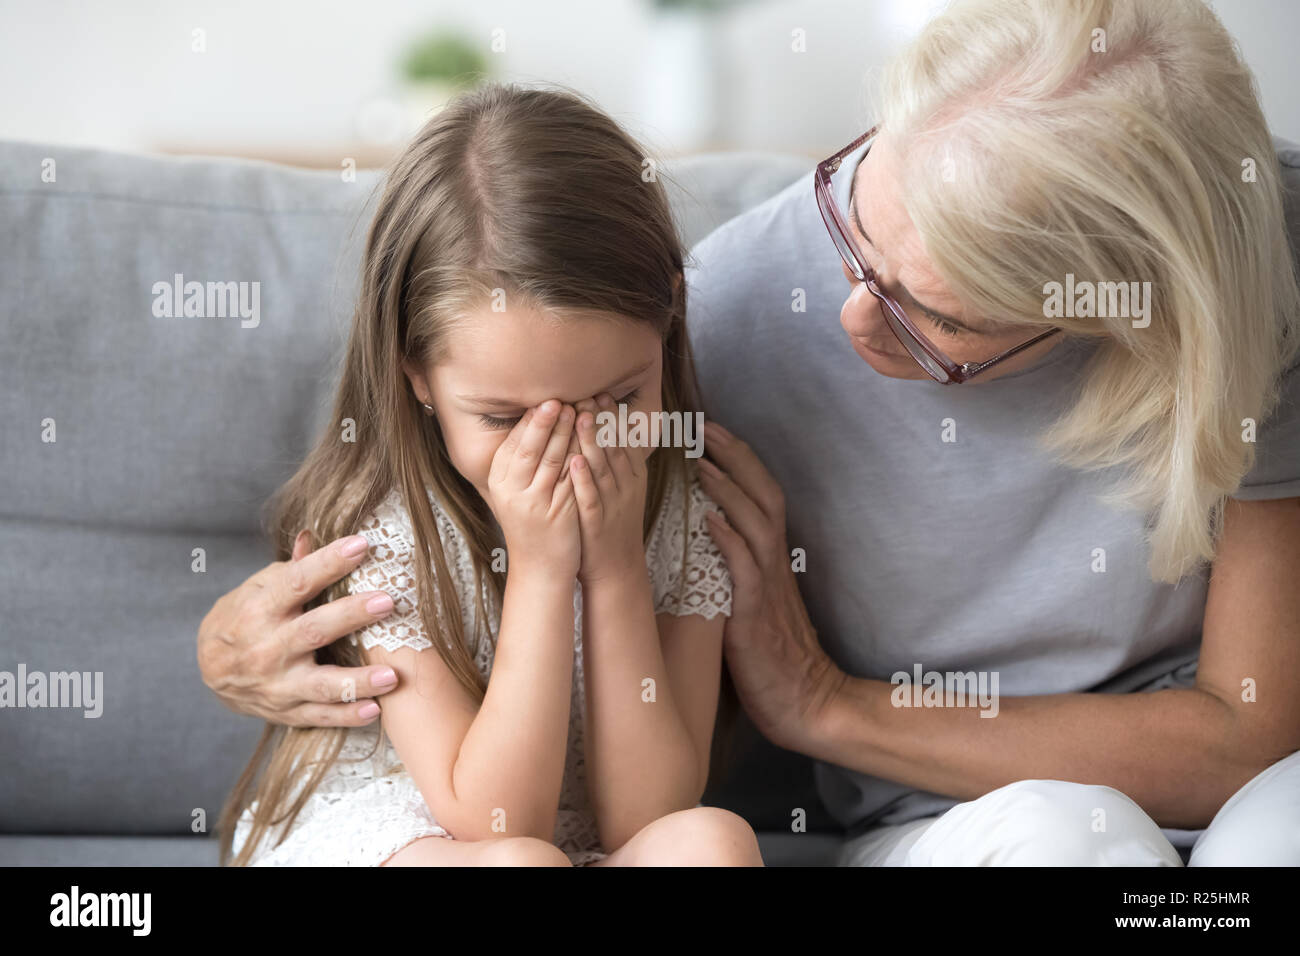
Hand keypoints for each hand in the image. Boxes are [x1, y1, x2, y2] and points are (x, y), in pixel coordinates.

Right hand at [196, 531, 399, 726]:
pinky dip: (348, 716)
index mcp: (260, 610)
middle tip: (388, 601)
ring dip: (358, 681)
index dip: (329, 563)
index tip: (362, 545)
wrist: (211, 669)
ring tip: (391, 675)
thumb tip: (313, 534)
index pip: (297, 582)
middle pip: (313, 631)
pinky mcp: (288, 711)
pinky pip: (321, 716)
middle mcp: (267, 648)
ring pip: (321, 684)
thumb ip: (292, 567)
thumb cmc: (245, 616)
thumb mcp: (259, 588)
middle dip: (352, 616)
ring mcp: (278, 684)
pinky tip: (375, 709)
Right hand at [486, 399, 580, 577]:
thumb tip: (533, 422)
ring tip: (580, 411)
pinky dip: (583, 458)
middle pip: (531, 448)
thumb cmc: (530, 525)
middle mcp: (513, 492)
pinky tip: (593, 441)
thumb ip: (520, 462)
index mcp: (499, 481)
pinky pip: (573, 480)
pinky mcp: (557, 513)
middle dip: (547, 421)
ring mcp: (535, 504)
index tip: (544, 399)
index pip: (514, 443)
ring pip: (554, 461)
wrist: (539, 567)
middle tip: (560, 398)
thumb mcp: (515, 492)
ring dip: (568, 434)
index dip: (530, 420)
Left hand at [569, 393, 648, 585]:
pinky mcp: (597, 523)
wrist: (617, 568)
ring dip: (592, 441)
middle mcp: (626, 487)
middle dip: (602, 420)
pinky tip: (574, 461)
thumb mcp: (623, 488)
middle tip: (589, 394)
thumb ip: (617, 461)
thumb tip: (609, 427)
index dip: (614, 418)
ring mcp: (613, 505)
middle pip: (614, 448)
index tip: (602, 394)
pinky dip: (583, 479)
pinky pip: (590, 498)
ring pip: (603, 468)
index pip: (624, 441)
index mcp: (633, 477)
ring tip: (580, 416)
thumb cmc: (613, 523)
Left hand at [696, 420, 847, 753]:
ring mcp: (768, 588)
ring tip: (701, 459)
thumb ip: (739, 577)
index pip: (762, 498)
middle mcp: (774, 566)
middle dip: (736, 457)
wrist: (806, 705)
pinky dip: (728, 538)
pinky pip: (745, 568)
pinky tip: (709, 518)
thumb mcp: (753, 609)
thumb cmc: (773, 662)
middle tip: (706, 425)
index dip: (741, 463)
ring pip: (756, 522)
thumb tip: (710, 548)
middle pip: (764, 495)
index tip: (714, 433)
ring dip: (729, 487)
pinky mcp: (756, 614)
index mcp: (773, 562)